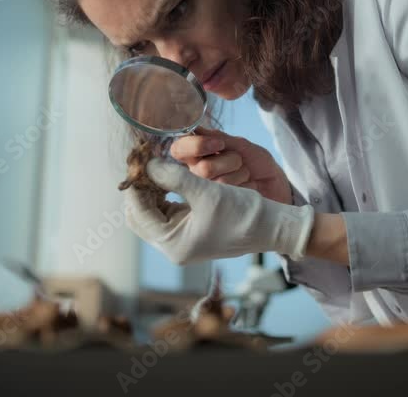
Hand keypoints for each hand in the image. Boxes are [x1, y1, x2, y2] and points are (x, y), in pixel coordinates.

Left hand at [124, 157, 314, 264]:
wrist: (273, 228)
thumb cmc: (243, 213)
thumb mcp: (206, 191)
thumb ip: (173, 177)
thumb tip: (148, 164)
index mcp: (173, 245)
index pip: (138, 213)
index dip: (135, 185)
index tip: (136, 160)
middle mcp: (173, 247)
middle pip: (140, 216)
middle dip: (140, 190)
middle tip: (144, 163)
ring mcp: (181, 241)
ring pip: (151, 213)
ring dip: (152, 190)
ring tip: (155, 165)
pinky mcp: (190, 232)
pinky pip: (167, 212)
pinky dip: (164, 194)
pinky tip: (169, 176)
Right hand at [169, 127, 292, 204]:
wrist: (276, 184)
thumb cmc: (256, 162)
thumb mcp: (240, 145)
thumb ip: (217, 137)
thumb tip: (196, 129)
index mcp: (196, 156)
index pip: (179, 149)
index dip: (196, 146)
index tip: (219, 144)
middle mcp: (196, 175)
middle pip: (203, 169)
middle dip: (229, 161)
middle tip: (240, 161)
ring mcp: (207, 194)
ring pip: (218, 183)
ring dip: (240, 174)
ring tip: (246, 175)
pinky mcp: (219, 209)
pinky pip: (230, 195)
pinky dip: (246, 187)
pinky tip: (248, 189)